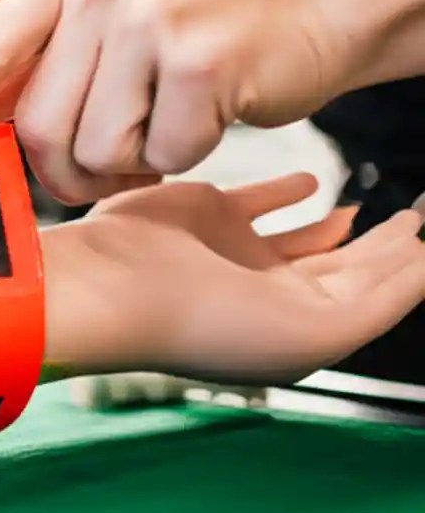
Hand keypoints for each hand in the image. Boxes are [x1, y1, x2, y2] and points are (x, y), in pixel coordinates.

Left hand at [0, 0, 349, 203]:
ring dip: (128, 162)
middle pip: (36, 126)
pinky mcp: (198, 58)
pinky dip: (179, 156)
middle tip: (117, 148)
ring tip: (163, 121)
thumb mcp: (101, 41)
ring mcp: (148, 20)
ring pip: (92, 149)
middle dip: (68, 165)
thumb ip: (34, 80)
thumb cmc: (185, 49)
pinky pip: (158, 154)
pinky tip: (202, 116)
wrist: (302, 17)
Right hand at [51, 173, 424, 384]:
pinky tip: (310, 181)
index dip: (410, 266)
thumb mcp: (319, 330)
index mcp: (299, 331)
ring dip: (341, 224)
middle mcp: (272, 295)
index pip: (371, 296)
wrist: (118, 285)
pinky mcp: (210, 215)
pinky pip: (261, 200)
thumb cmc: (208, 320)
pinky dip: (288, 190)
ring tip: (369, 207)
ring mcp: (240, 254)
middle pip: (346, 267)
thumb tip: (423, 259)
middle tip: (418, 213)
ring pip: (307, 238)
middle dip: (389, 244)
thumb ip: (386, 298)